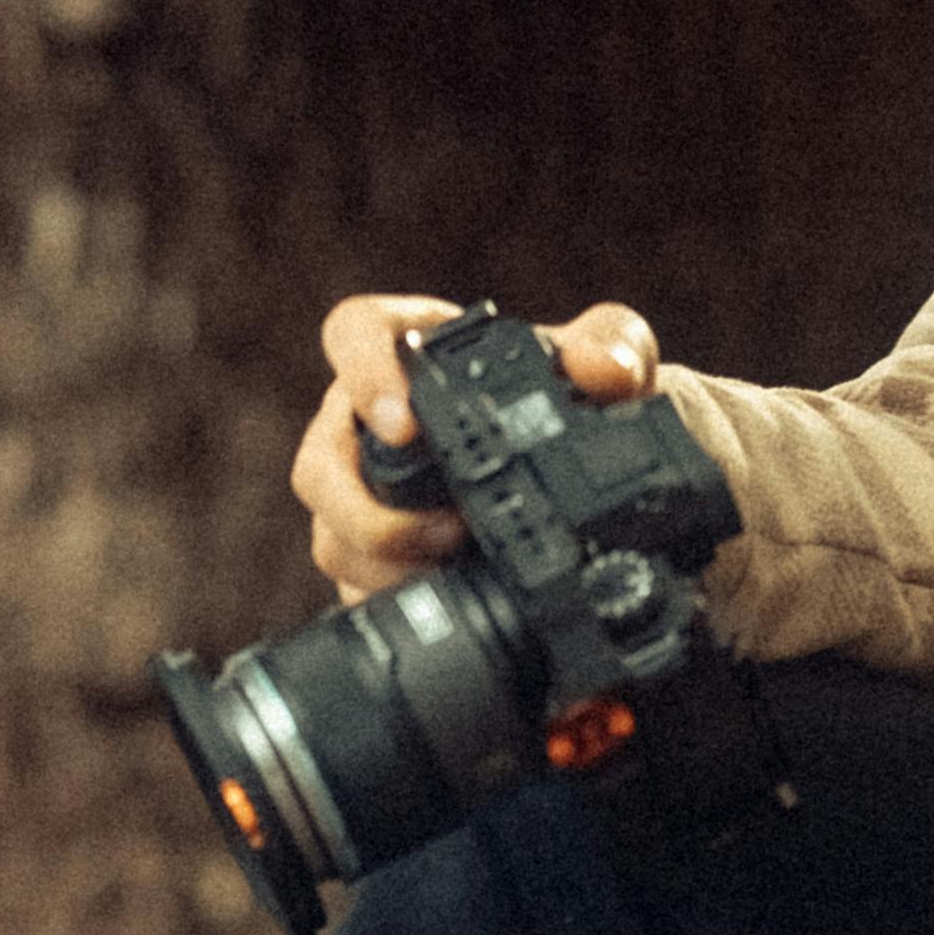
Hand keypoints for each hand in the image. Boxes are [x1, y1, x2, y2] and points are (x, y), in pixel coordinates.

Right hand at [291, 290, 661, 605]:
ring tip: (455, 571)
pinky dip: (395, 600)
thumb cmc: (571, 395)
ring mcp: (362, 493)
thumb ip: (613, 349)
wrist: (582, 470)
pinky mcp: (374, 556)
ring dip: (385, 565)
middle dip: (367, 509)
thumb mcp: (606, 361)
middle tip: (447, 528)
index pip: (353, 332)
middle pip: (320, 463)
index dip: (362, 372)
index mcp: (410, 352)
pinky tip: (447, 603)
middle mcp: (368, 423)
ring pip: (331, 536)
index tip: (402, 422)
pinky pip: (353, 586)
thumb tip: (604, 369)